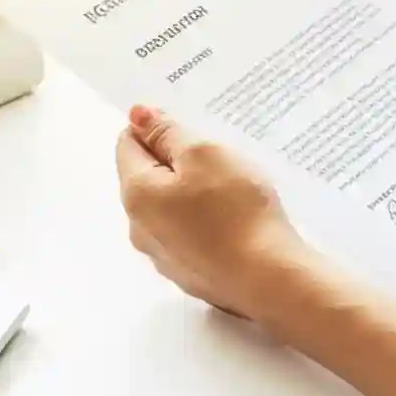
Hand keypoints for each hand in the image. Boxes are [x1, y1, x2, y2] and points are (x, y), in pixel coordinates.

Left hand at [114, 105, 318, 318]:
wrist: (268, 279)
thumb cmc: (235, 210)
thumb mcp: (204, 154)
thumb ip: (167, 133)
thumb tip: (137, 115)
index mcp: (135, 194)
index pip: (127, 144)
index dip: (155, 128)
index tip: (190, 129)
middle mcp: (138, 227)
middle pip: (146, 177)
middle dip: (175, 161)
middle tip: (217, 158)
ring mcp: (162, 255)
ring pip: (167, 207)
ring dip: (190, 192)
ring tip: (229, 189)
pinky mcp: (187, 273)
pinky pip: (186, 234)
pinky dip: (202, 221)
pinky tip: (232, 220)